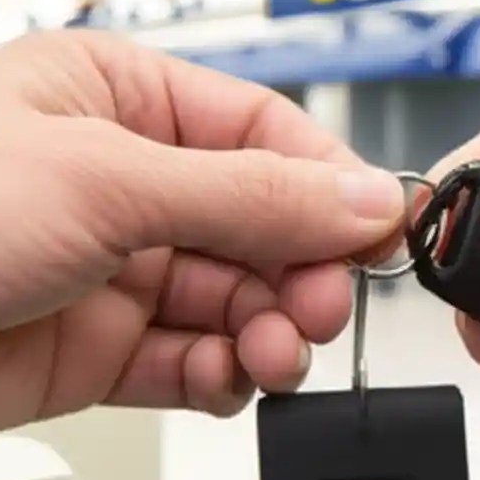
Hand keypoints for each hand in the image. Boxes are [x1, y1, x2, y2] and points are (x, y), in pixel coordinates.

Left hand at [0, 31, 402, 434]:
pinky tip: (232, 379)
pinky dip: (226, 376)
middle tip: (320, 308)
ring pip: (237, 299)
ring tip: (275, 354)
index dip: (326, 187)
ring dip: (270, 332)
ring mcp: (118, 267)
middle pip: (262, 226)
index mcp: (122, 100)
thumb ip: (251, 197)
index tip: (376, 233)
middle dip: (298, 273)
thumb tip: (362, 199)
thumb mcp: (108, 184)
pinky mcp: (102, 347)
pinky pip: (195, 360)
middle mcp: (127, 182)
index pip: (265, 135)